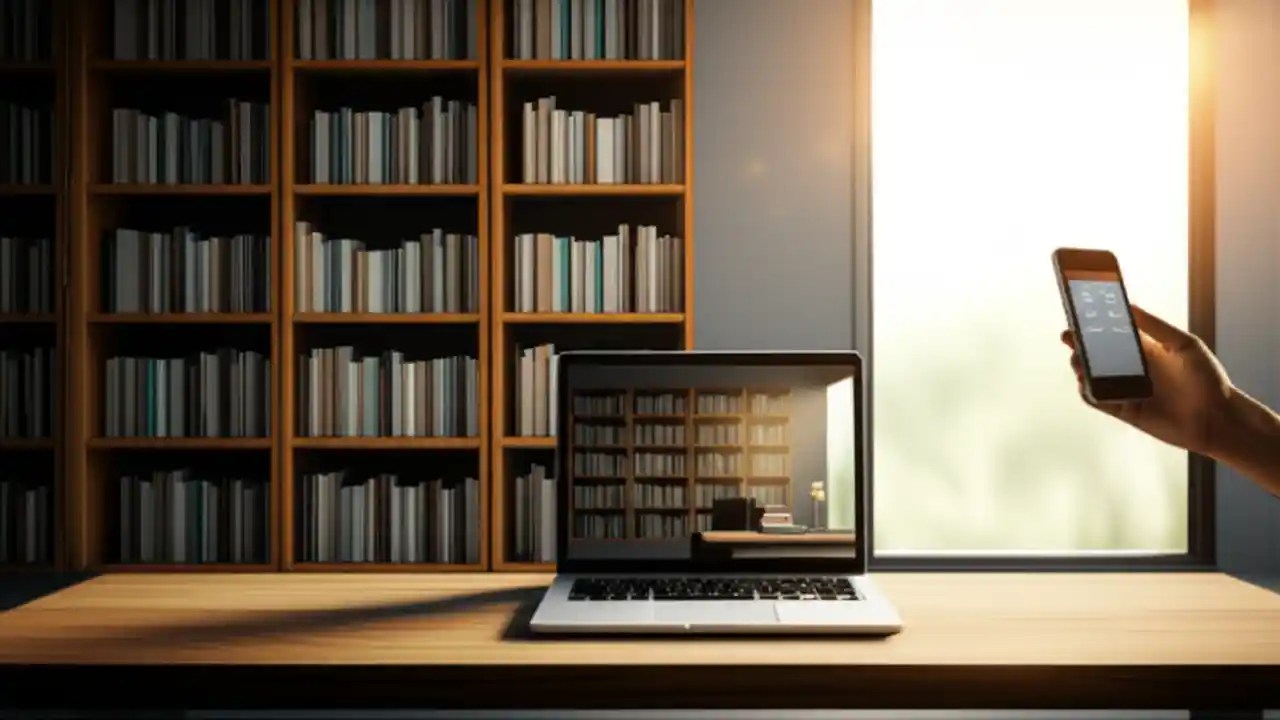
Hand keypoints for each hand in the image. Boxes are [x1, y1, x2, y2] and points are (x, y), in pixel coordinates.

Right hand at [1060, 306, 1232, 455]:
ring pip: (1094, 377)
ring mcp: (1127, 390)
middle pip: (1098, 354)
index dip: (1095, 325)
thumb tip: (1130, 306)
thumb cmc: (1208, 380)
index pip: (1113, 334)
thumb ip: (1155, 326)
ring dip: (1082, 368)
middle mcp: (1133, 369)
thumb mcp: (1184, 344)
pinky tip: (1086, 383)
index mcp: (1146, 349)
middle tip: (1070, 337)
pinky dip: (1089, 392)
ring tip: (1078, 361)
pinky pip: (1099, 401)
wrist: (1218, 419)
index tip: (1080, 315)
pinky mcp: (1124, 410)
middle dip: (1080, 345)